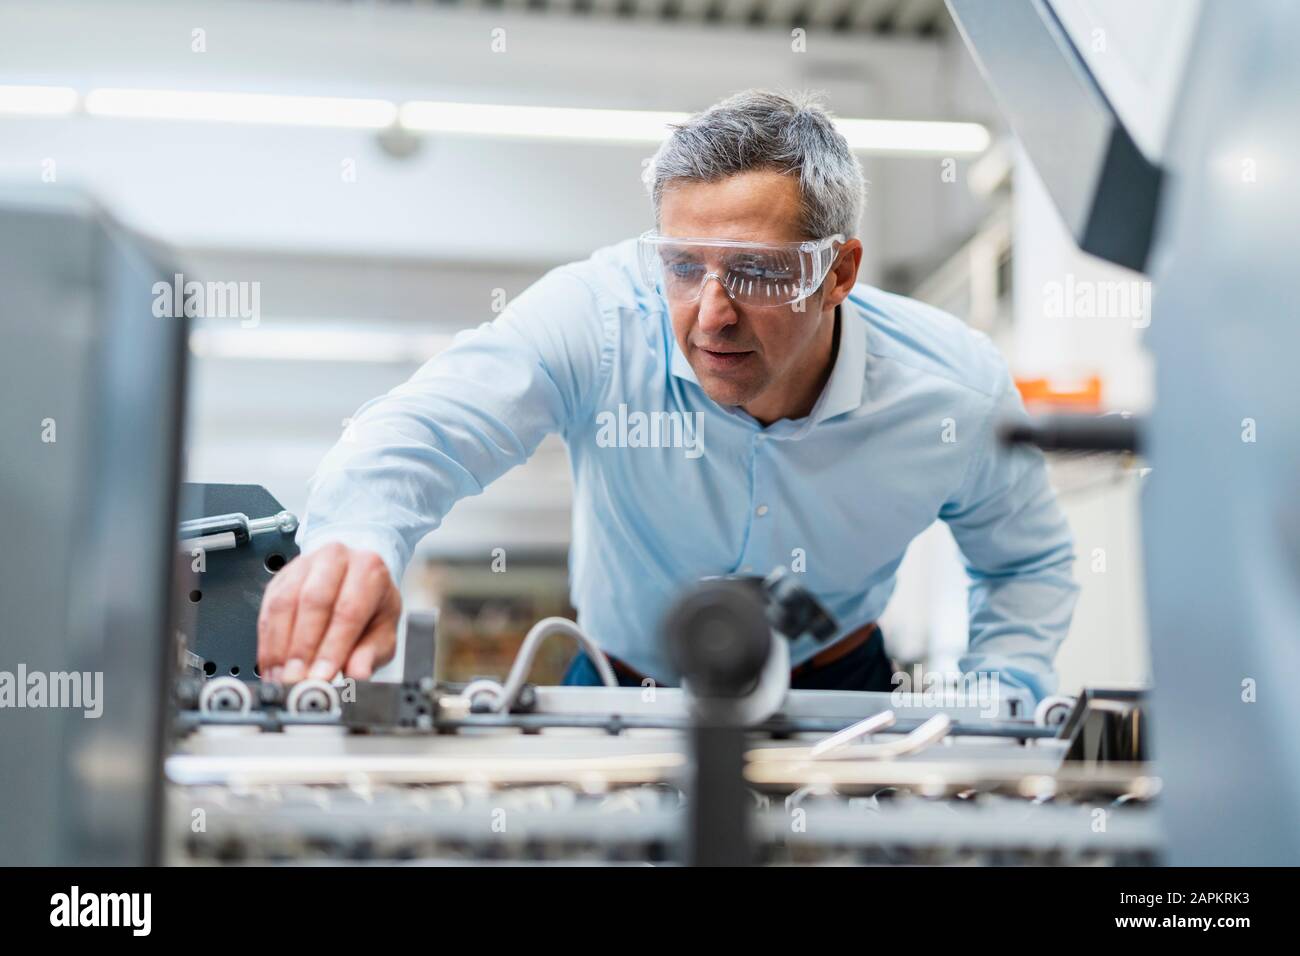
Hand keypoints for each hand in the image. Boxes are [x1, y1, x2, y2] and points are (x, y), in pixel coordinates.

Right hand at [256, 542, 399, 682]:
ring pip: (285, 604)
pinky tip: (271, 665)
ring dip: (279, 647)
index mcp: (369, 569)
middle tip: (297, 679)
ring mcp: (305, 565)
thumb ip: (370, 655)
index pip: (348, 609)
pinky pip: (268, 609)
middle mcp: (336, 559)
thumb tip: (358, 675)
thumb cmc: (372, 609)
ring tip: (282, 677)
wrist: (357, 585)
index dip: (332, 647)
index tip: (321, 676)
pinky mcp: (281, 578)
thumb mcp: (383, 634)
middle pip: (313, 601)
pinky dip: (267, 642)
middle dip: (302, 647)